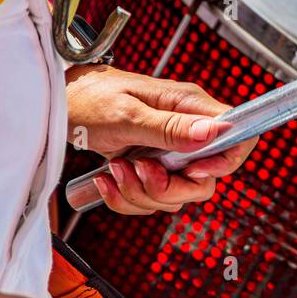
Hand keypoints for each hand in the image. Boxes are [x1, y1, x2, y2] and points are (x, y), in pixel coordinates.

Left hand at [65, 65, 256, 214]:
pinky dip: (126, 197)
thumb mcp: (126, 113)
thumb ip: (169, 127)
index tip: (193, 170)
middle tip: (138, 170)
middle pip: (205, 181)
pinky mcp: (152, 169)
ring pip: (176, 196)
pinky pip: (152, 199)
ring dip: (141, 193)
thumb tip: (214, 131)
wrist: (59, 105)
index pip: (237, 135)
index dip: (224, 162)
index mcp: (188, 106)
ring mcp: (169, 153)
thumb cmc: (88, 98)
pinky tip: (107, 178)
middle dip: (169, 188)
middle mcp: (185, 131)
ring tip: (115, 169)